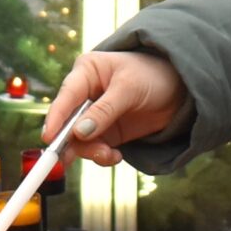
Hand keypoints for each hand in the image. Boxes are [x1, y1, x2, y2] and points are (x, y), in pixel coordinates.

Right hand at [41, 51, 188, 167]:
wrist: (180, 91)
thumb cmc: (153, 76)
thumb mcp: (130, 89)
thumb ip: (105, 110)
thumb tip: (79, 132)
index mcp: (86, 72)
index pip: (66, 96)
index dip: (56, 117)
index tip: (49, 138)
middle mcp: (85, 94)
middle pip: (67, 122)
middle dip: (74, 142)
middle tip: (80, 157)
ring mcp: (94, 115)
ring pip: (79, 140)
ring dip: (92, 152)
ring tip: (110, 155)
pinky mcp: (106, 132)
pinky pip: (94, 149)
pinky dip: (102, 156)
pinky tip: (116, 156)